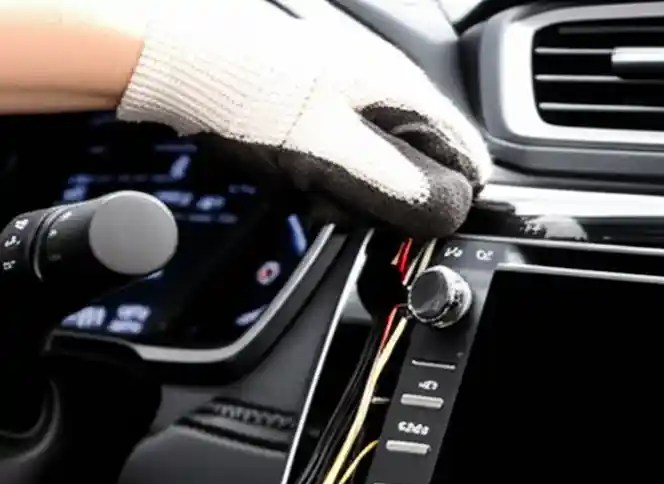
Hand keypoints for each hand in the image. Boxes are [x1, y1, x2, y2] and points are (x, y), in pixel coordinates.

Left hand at [113, 0, 490, 237]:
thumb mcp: (340, 160)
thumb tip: (454, 214)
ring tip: (311, 189)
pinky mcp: (323, 102)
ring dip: (353, 192)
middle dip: (391, 202)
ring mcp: (356, 91)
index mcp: (408, 94)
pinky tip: (294, 176)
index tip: (404, 224)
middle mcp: (391, 87)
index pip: (469, 164)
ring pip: (383, 167)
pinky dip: (326, 175)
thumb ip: (406, 192)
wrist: (178, 64)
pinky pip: (346, 155)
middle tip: (344, 205)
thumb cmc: (254, 103)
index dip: (445, 205)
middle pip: (425, 169)